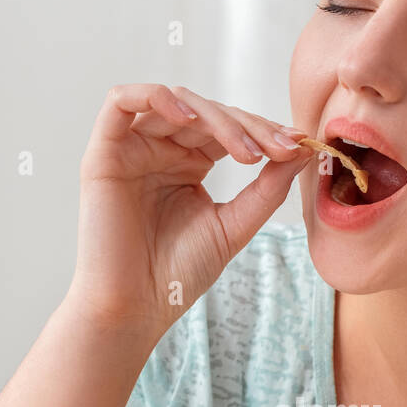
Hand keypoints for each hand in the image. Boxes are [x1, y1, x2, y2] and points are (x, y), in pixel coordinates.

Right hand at [66, 84, 314, 342]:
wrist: (136, 309)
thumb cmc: (179, 275)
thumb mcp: (234, 226)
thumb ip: (266, 188)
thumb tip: (303, 149)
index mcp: (189, 164)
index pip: (229, 127)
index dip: (263, 130)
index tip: (298, 147)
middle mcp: (160, 150)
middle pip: (207, 111)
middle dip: (248, 126)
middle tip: (279, 150)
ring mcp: (131, 149)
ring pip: (175, 102)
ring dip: (216, 118)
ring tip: (246, 152)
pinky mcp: (103, 154)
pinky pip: (120, 102)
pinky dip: (155, 97)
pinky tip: (190, 119)